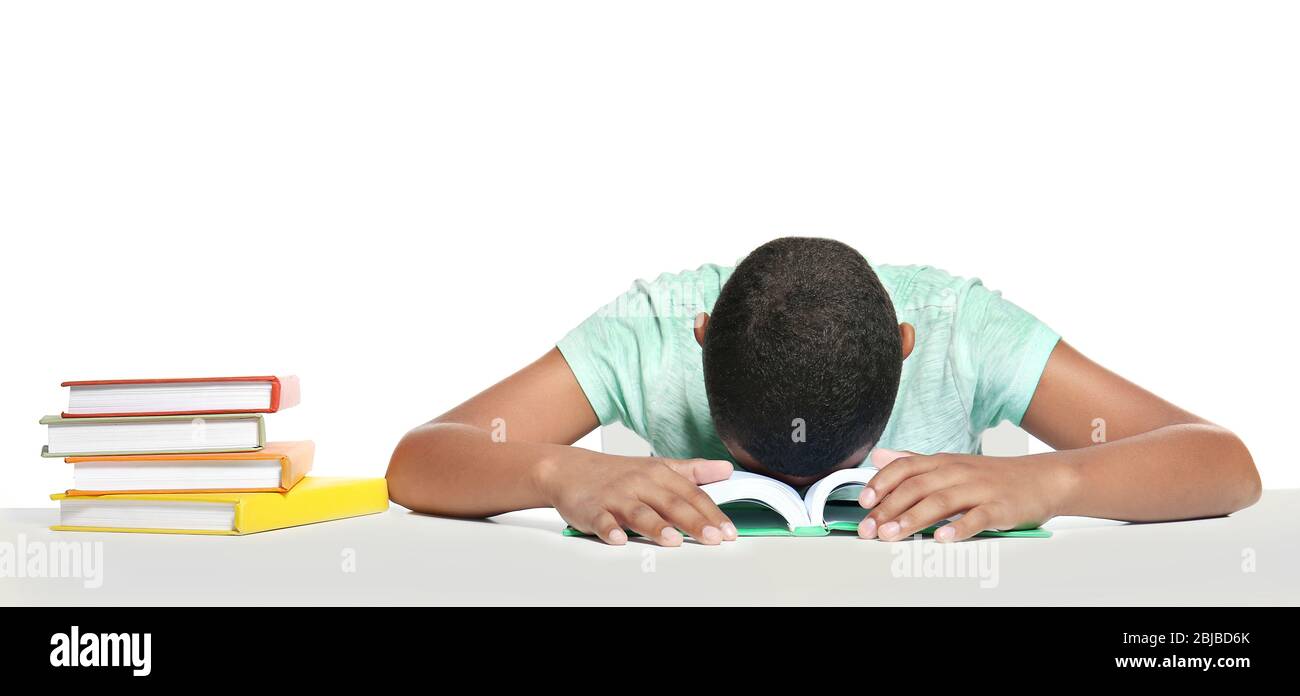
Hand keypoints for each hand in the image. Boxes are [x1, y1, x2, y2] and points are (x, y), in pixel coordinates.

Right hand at [538, 452, 738, 545]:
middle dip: (694, 521)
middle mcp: (639, 483)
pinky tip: (618, 539)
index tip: (728, 530)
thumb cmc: (616, 472)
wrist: (568, 469)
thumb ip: (693, 470)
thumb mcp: (658, 466)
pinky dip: (609, 529)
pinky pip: (602, 520)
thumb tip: (726, 469)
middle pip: (671, 503)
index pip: (692, 494)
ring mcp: (615, 497)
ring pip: (639, 512)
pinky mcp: (592, 509)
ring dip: (656, 526)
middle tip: (713, 538)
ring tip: (673, 539)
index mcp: (659, 473)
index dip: (712, 512)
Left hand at [858, 448, 1073, 541]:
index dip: (881, 484)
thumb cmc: (992, 476)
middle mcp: (956, 473)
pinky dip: (957, 528)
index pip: (904, 469)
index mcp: (942, 462)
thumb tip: (880, 457)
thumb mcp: (951, 463)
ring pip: (940, 502)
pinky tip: (941, 538)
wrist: (1042, 479)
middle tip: (869, 529)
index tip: (863, 502)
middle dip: (888, 509)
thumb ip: (914, 462)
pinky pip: (976, 517)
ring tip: (892, 534)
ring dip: (912, 519)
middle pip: (915, 488)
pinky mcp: (999, 508)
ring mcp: (978, 489)